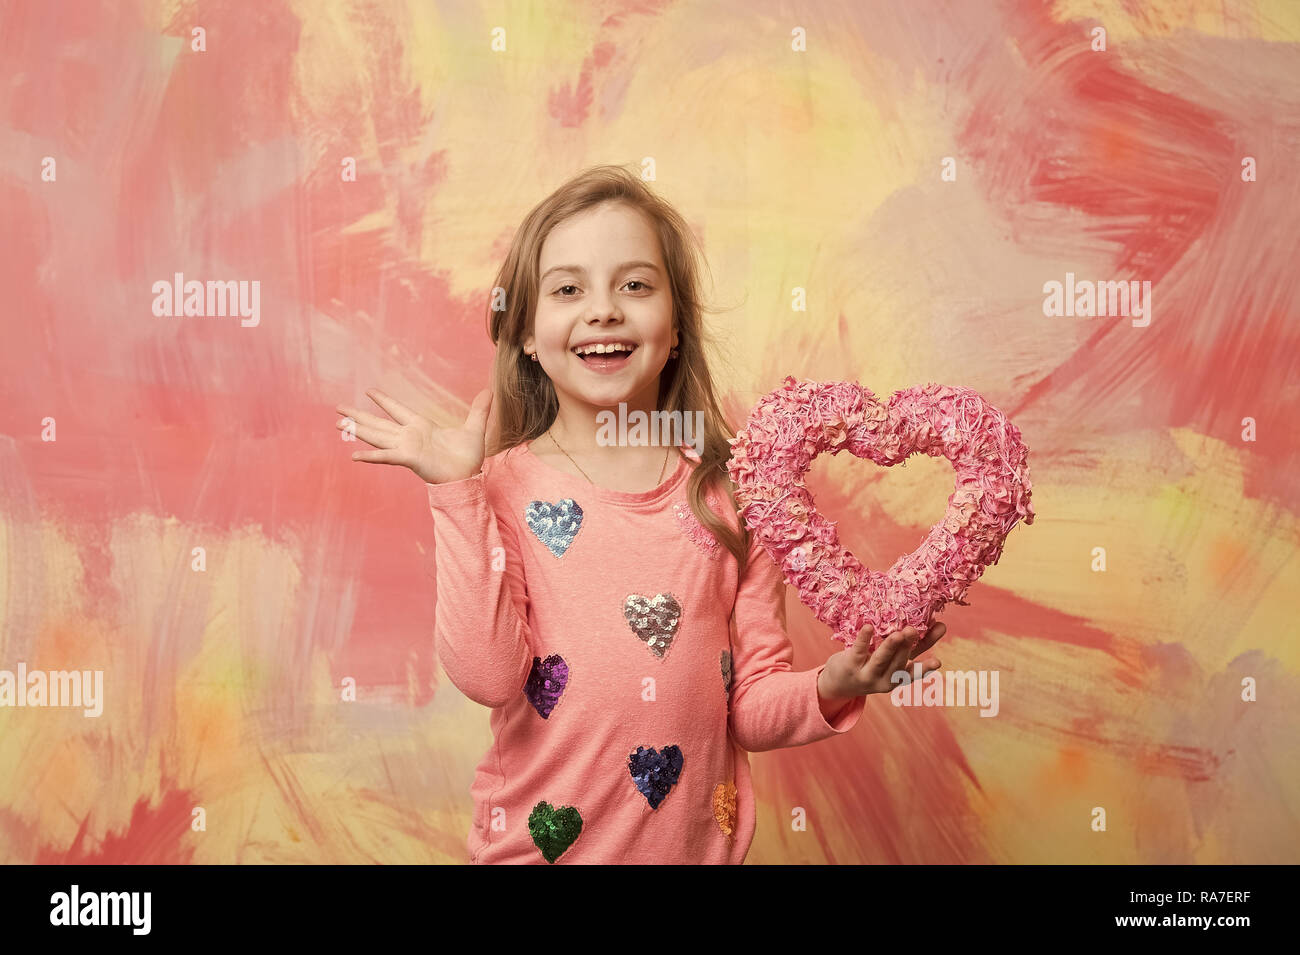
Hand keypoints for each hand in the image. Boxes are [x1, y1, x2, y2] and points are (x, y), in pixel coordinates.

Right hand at [334, 386, 493, 484]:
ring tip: (337, 424)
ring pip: (376, 435)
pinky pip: (386, 456)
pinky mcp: (408, 459)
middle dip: (358, 415)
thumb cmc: (469, 458)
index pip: (398, 410)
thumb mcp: (474, 428)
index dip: (384, 400)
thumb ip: (479, 410)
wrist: (469, 477)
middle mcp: (409, 436)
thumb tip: (488, 390)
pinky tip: (354, 456)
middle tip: (338, 407)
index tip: (369, 391)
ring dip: (357, 430)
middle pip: (378, 422)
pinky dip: (371, 456)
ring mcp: (406, 448)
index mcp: (421, 427)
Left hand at [819, 621, 946, 699]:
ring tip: (900, 633)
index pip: (915, 671)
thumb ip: (911, 644)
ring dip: (891, 646)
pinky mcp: (850, 665)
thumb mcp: (892, 659)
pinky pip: (858, 650)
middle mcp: (884, 679)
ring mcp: (867, 674)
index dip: (926, 666)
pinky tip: (869, 626)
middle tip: (913, 630)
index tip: (938, 662)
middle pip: (898, 663)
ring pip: (881, 660)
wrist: (838, 683)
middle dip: (907, 647)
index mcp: (898, 678)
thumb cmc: (871, 665)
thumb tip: (937, 622)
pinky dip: (864, 639)